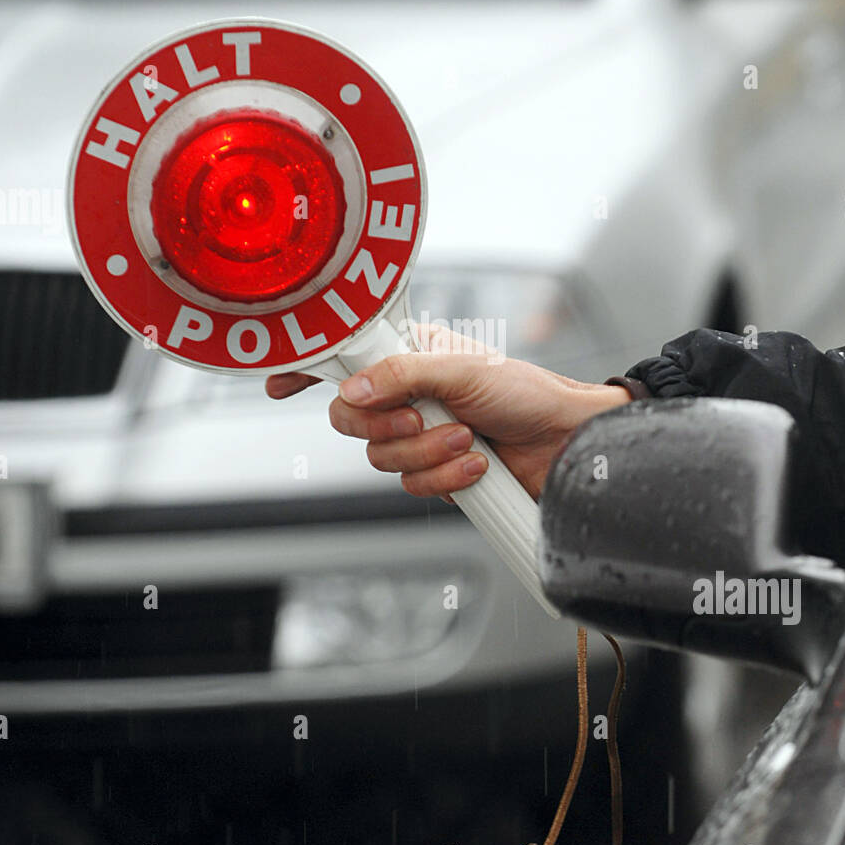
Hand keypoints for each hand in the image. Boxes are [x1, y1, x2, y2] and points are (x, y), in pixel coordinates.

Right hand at [266, 329, 630, 500]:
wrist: (568, 442)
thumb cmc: (526, 393)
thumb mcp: (462, 371)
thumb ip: (403, 375)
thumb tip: (355, 390)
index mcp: (410, 358)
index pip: (346, 358)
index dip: (308, 369)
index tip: (276, 384)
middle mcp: (409, 396)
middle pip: (351, 419)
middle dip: (385, 427)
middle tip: (420, 420)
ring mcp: (422, 436)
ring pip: (382, 459)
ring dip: (428, 454)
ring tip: (469, 439)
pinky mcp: (438, 472)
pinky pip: (413, 486)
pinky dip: (445, 476)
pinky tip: (476, 463)